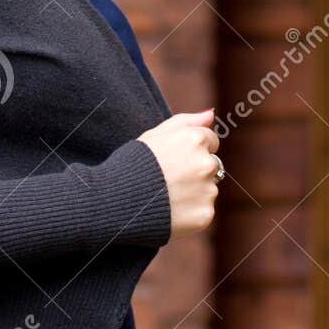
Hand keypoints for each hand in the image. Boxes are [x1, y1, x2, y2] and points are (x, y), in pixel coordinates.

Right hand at [136, 109, 220, 239]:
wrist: (116, 200)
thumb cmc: (134, 163)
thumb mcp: (156, 133)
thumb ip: (187, 121)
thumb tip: (211, 114)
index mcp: (196, 140)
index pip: (211, 142)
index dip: (190, 150)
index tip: (173, 159)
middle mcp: (207, 163)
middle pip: (211, 166)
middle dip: (195, 171)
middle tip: (168, 179)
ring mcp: (207, 191)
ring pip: (207, 190)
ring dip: (193, 193)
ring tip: (166, 196)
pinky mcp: (205, 214)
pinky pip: (203, 211)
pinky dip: (190, 213)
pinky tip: (171, 211)